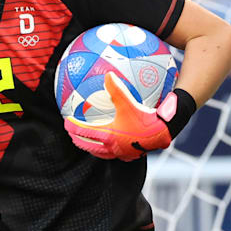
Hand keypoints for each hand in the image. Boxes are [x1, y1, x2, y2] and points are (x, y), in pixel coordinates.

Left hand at [64, 72, 180, 160]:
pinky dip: (106, 150)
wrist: (164, 133)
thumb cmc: (146, 118)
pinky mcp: (130, 156)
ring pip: (100, 153)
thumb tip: (108, 75)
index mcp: (108, 135)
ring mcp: (121, 153)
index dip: (73, 127)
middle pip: (88, 146)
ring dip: (90, 147)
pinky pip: (113, 155)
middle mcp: (112, 147)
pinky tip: (110, 144)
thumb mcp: (129, 102)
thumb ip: (116, 89)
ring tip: (86, 142)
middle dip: (78, 140)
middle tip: (71, 133)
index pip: (84, 132)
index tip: (66, 122)